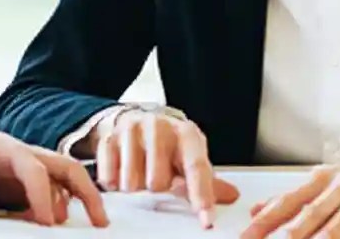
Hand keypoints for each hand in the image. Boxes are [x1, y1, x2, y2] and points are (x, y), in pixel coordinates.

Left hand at [0, 131, 108, 227]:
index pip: (32, 166)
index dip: (42, 194)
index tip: (47, 223)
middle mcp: (16, 155)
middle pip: (62, 166)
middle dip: (85, 190)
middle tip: (100, 219)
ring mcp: (21, 171)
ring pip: (61, 182)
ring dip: (74, 203)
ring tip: (83, 227)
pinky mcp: (19, 188)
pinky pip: (48, 197)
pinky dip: (56, 211)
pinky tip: (52, 227)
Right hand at [93, 109, 239, 227]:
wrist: (136, 119)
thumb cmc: (168, 145)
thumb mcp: (190, 157)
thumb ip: (208, 180)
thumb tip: (232, 196)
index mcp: (185, 134)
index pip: (197, 168)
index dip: (201, 196)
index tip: (206, 220)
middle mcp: (159, 127)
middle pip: (157, 182)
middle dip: (157, 186)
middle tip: (157, 175)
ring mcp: (131, 131)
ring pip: (131, 183)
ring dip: (135, 186)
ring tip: (140, 171)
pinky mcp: (108, 139)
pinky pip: (109, 179)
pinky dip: (114, 183)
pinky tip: (122, 170)